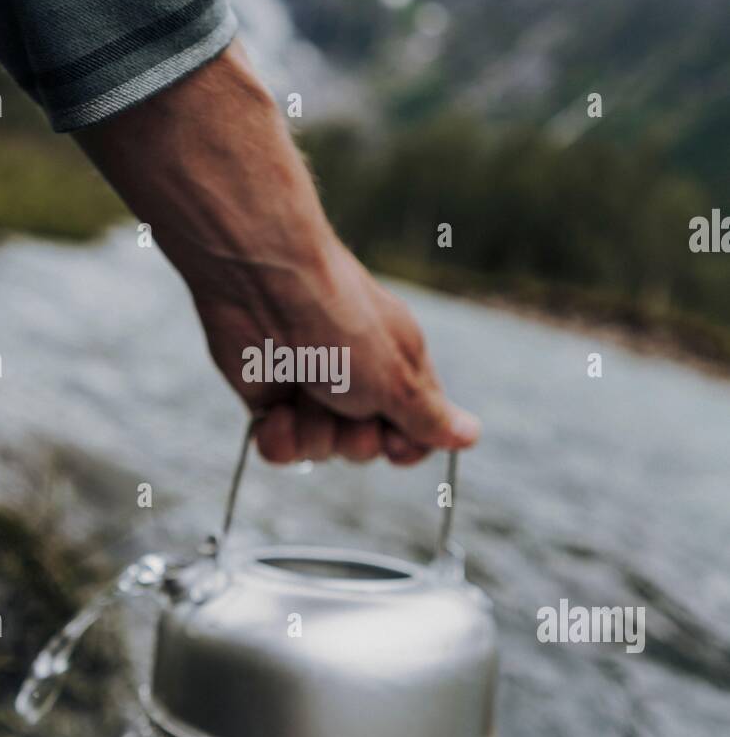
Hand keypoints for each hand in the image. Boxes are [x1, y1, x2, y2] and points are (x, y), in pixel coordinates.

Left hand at [78, 42, 479, 464]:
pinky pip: (279, 448)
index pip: (416, 433)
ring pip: (321, 451)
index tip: (394, 446)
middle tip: (344, 402)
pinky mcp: (269, 397)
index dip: (406, 449)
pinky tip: (277, 412)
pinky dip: (278, 437)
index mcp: (400, 371)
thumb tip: (471, 435)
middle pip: (365, 449)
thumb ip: (429, 416)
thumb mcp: (399, 378)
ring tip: (304, 387)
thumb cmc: (342, 323)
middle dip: (354, 439)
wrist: (265, 286)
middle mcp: (357, 382)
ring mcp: (311, 390)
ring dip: (313, 430)